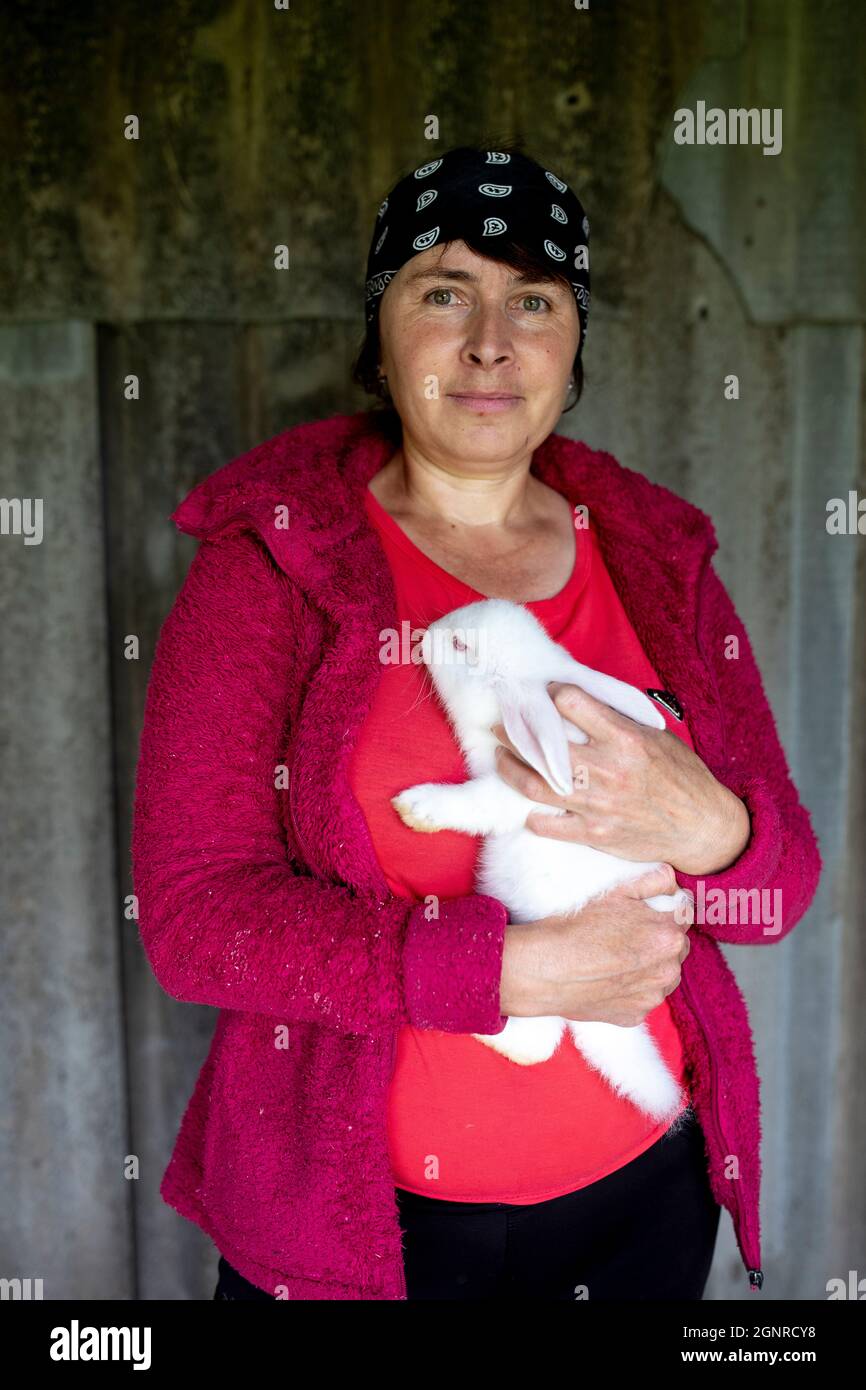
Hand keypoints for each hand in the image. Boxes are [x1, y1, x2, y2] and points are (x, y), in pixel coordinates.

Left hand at [491, 681, 750, 875]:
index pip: (571, 702)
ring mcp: (598, 804)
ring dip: (509, 770)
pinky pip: (548, 824)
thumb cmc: (680, 774)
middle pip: (541, 745)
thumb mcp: (656, 735)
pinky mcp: (594, 834)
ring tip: (500, 758)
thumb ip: (618, 718)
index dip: (551, 693)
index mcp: (624, 737)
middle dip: (512, 731)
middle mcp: (607, 769)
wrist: (701, 825)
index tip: (542, 694)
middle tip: (499, 724)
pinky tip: (525, 803)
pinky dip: (531, 814)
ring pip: (535, 785)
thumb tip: (580, 698)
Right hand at [500, 863, 692, 1023]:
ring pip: (663, 975)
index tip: (648, 912)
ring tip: (617, 958)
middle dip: (661, 940)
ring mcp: (652, 996)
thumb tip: (672, 878)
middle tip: (629, 935)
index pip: (685, 915)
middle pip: (677, 948)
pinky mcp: (635, 1016)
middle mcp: (668, 969)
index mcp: (668, 936)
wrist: (546, 969)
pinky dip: (632, 990)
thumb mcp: (616, 893)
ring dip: (651, 967)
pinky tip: (608, 979)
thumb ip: (653, 882)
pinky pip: (642, 998)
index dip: (666, 910)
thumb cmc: (577, 928)